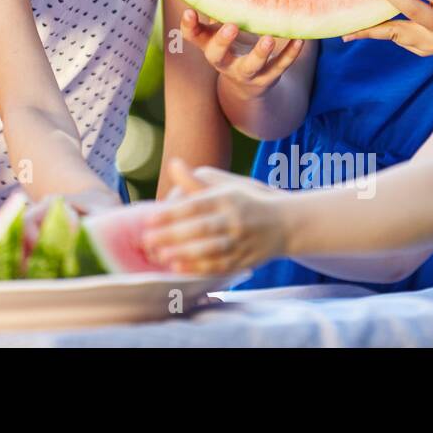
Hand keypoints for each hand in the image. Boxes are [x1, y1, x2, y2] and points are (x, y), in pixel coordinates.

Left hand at [142, 158, 288, 273]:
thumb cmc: (246, 202)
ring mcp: (240, 241)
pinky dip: (198, 268)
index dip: (171, 213)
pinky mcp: (243, 259)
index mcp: (226, 199)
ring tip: (161, 255)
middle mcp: (234, 219)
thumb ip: (195, 181)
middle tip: (147, 239)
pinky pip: (219, 265)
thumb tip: (173, 164)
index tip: (149, 219)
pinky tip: (179, 268)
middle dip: (172, 235)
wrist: (285, 224)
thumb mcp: (224, 187)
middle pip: (200, 228)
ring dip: (184, 253)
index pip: (195, 206)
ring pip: (209, 249)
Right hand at [180, 9, 304, 101]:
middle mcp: (224, 62)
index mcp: (209, 46)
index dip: (189, 27)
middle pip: (217, 55)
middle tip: (232, 26)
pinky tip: (299, 41)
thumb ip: (217, 11)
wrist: (246, 85)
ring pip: (250, 66)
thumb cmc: (230, 47)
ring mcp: (245, 73)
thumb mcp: (219, 32)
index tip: (189, 11)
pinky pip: (279, 67)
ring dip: (259, 53)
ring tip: (268, 39)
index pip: (194, 38)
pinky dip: (290, 54)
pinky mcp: (267, 78)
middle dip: (223, 41)